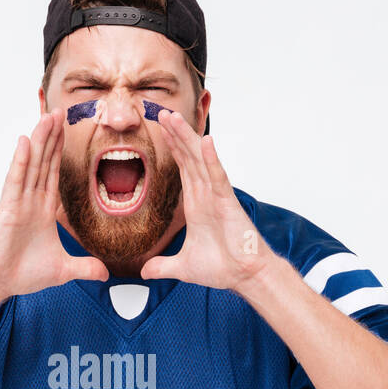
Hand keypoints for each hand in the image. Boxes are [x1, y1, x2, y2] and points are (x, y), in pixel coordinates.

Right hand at [0, 107, 108, 299]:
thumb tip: (105, 274)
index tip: (66, 130)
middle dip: (52, 137)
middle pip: (44, 161)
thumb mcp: (63, 270)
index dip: (60, 151)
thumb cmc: (22, 274)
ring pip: (32, 164)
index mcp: (43, 210)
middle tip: (60, 112)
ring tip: (48, 116)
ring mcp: (18, 201)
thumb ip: (85, 268)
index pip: (53, 173)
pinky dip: (21, 160)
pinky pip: (16, 179)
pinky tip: (26, 141)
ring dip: (40, 140)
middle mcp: (30, 201)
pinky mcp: (8, 208)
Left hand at [139, 109, 276, 291]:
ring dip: (187, 137)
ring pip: (199, 160)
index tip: (160, 128)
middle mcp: (205, 194)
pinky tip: (205, 141)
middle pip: (188, 156)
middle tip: (160, 112)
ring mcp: (216, 195)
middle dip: (175, 134)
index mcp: (196, 203)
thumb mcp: (183, 267)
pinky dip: (211, 159)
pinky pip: (217, 176)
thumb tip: (144, 272)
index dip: (172, 147)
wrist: (243, 276)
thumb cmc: (222, 267)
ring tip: (174, 117)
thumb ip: (163, 266)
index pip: (182, 168)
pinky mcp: (227, 202)